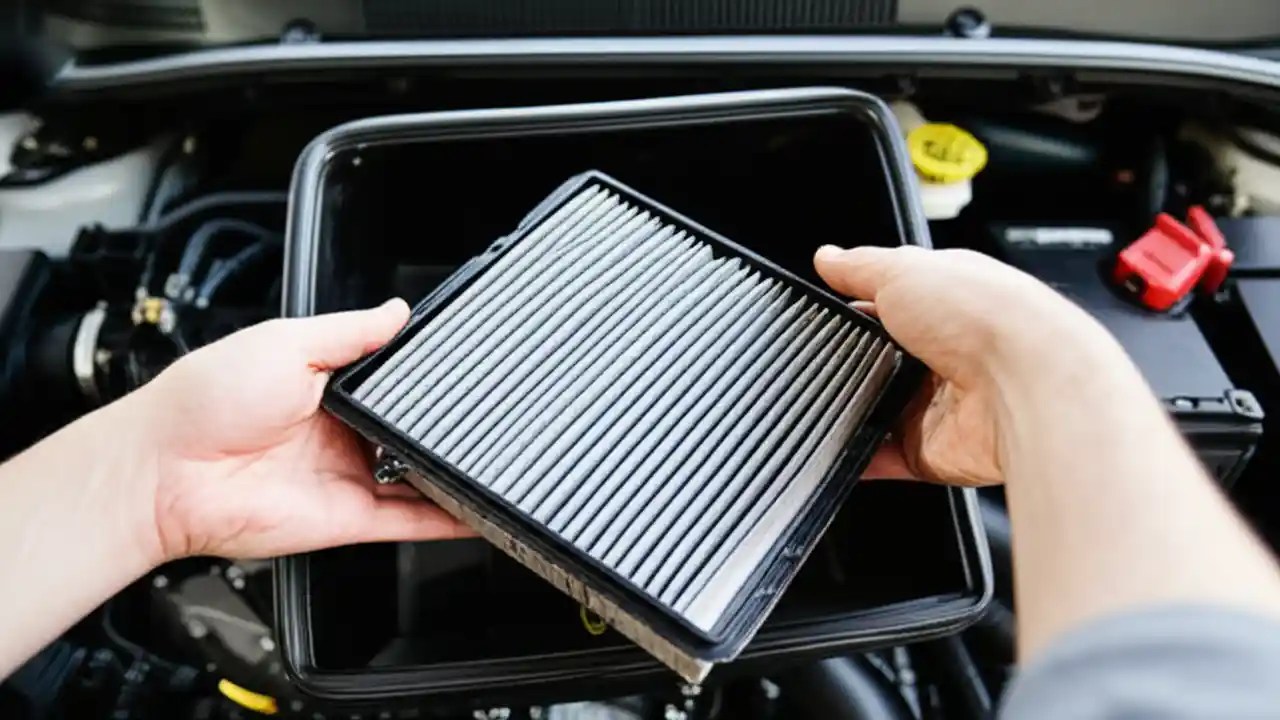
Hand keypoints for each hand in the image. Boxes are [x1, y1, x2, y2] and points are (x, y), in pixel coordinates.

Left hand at [131, 299, 469, 561]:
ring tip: (501, 459)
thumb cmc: (204, 400)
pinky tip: (481, 507)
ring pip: (421, 477)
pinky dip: (448, 519)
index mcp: (326, 385)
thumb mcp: (285, 341)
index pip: (393, 381)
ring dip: (455, 472)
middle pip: (413, 430)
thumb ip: (351, 332)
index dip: (426, 378)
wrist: (165, 472)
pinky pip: (411, 520)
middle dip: (446, 425)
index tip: (465, 370)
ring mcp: (348, 477)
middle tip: (489, 412)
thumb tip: (398, 311)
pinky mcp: (351, 518)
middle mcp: (342, 433)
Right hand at [819, 245, 1118, 485]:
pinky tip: (840, 446)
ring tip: (835, 397)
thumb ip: (860, 267)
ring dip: (853, 408)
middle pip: (882, 360)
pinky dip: (860, 457)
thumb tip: (828, 257)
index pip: (892, 304)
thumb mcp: (904, 270)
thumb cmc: (986, 317)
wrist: (1028, 386)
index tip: (827, 310)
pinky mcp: (934, 451)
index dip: (857, 306)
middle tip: (833, 356)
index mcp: (949, 302)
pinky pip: (884, 458)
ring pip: (878, 410)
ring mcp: (942, 405)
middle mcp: (950, 353)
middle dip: (853, 361)